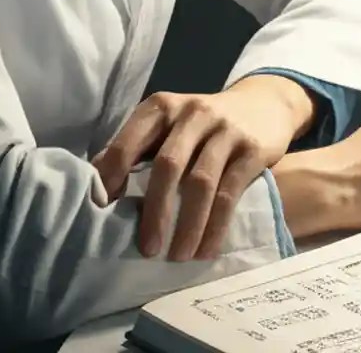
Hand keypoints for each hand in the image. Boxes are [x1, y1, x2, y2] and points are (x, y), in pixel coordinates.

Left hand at [92, 76, 313, 260]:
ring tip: (178, 256)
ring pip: (201, 183)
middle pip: (168, 166)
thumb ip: (137, 147)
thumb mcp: (168, 123)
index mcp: (161, 108)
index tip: (103, 214)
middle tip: (147, 249)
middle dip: (155, 212)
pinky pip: (231, 193)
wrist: (264, 104)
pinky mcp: (252, 149)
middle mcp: (192, 113)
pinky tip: (206, 249)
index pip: (129, 144)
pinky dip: (216, 226)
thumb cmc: (203, 124)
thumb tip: (96, 186)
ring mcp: (225, 130)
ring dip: (188, 225)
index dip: (113, 179)